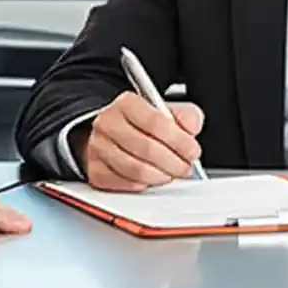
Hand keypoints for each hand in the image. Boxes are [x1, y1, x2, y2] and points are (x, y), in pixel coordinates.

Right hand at [75, 91, 203, 191]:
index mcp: (126, 104)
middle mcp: (108, 123)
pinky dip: (145, 184)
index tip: (192, 151)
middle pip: (146, 148)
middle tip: (185, 167)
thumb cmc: (142, 124)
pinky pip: (126, 183)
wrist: (112, 133)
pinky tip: (153, 177)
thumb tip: (191, 129)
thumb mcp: (167, 111)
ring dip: (161, 176)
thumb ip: (186, 116)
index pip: (155, 123)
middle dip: (173, 163)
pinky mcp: (96, 171)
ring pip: (136, 170)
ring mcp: (98, 147)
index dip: (179, 141)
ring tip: (171, 173)